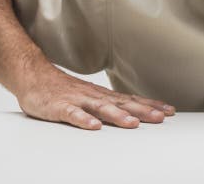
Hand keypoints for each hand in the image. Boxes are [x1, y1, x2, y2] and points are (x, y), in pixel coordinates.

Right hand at [17, 68, 175, 130]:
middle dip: (142, 111)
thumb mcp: (91, 97)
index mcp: (102, 95)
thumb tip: (133, 113)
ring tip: (132, 123)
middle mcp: (94, 96)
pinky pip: (72, 114)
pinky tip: (93, 127)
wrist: (34, 76)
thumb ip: (109, 105)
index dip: (150, 105)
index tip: (169, 111)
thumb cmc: (63, 90)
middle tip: (160, 118)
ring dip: (117, 116)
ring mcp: (77, 100)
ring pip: (100, 108)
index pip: (131, 100)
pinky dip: (83, 120)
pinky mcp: (59, 107)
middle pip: (122, 104)